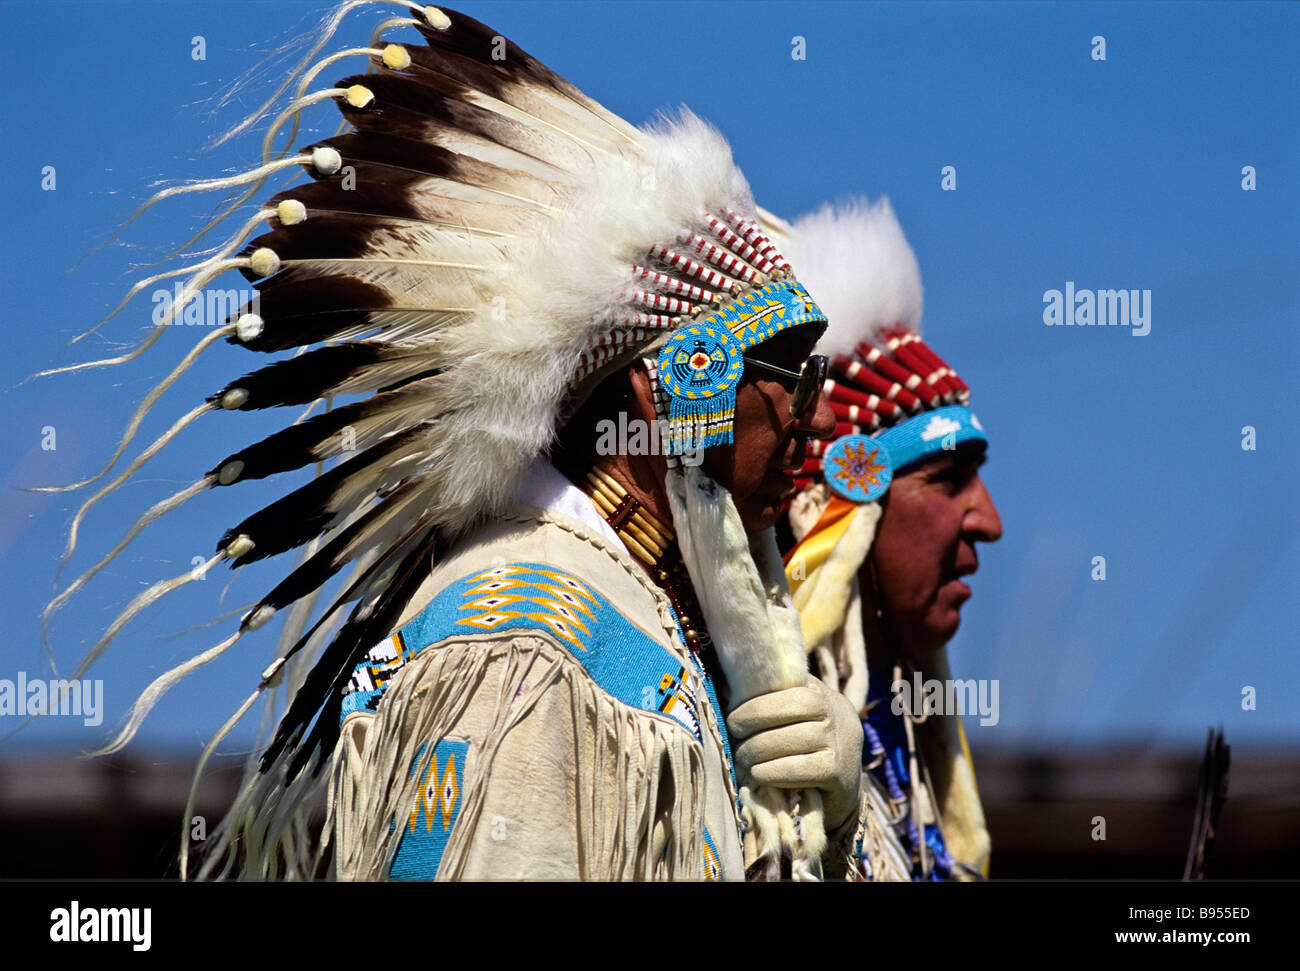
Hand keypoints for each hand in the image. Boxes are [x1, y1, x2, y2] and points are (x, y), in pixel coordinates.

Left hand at [726, 676, 862, 829]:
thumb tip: (724, 686)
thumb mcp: (794, 719)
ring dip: (760, 748)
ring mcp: (841, 743)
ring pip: (796, 737)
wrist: (843, 793)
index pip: (792, 686)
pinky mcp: (839, 773)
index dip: (759, 700)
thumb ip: (769, 701)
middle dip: (756, 719)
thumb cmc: (805, 750)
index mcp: (822, 695)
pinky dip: (774, 771)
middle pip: (797, 706)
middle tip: (735, 736)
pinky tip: (758, 774)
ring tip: (743, 758)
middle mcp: (837, 714)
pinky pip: (802, 768)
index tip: (734, 716)